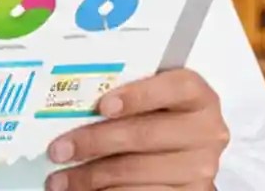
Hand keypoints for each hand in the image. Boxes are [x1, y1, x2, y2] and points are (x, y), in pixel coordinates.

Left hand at [43, 69, 228, 190]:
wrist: (181, 155)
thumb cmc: (155, 119)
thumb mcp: (146, 101)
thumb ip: (122, 96)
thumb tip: (71, 103)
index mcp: (197, 96)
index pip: (175, 87)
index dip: (138, 95)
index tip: (102, 106)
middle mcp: (206, 131)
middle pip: (145, 134)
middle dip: (94, 142)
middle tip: (58, 149)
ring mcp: (200, 167)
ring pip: (137, 171)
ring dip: (91, 176)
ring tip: (60, 178)